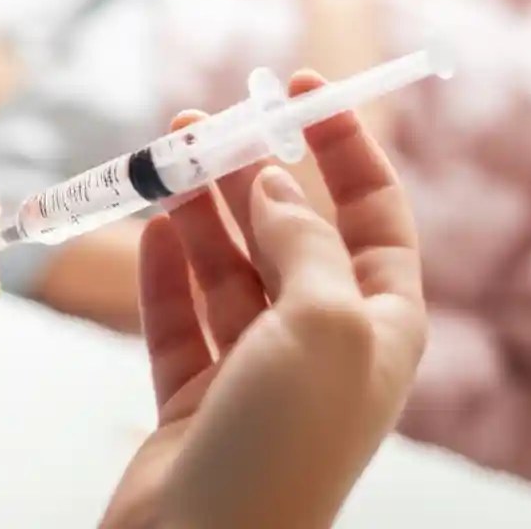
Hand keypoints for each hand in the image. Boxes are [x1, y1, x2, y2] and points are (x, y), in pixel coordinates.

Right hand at [103, 71, 426, 528]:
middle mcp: (320, 347)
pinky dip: (164, 273)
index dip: (344, 149)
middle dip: (249, 175)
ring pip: (225, 273)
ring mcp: (253, 375)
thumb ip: (304, 243)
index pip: (373, 218)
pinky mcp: (193, 400)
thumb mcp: (322, 321)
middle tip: (203, 121)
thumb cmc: (286, 441)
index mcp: (378, 329)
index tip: (302, 89)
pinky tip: (152, 229)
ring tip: (166, 157)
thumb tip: (278, 184)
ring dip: (198, 213)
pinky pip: (178, 319)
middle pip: (287, 238)